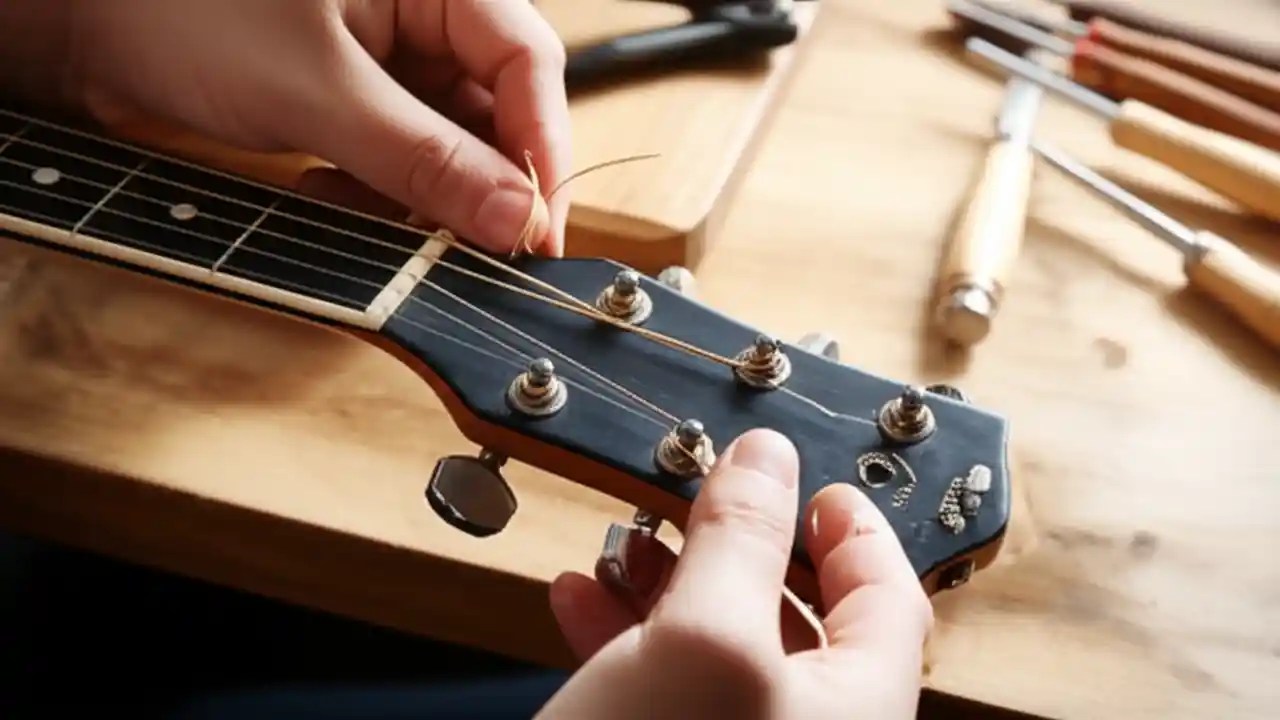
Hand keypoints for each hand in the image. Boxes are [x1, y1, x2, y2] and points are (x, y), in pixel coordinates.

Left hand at [62, 0, 570, 254]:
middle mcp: (421, 14)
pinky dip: (376, 193)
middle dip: (477, 182)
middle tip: (468, 247)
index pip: (526, 60)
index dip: (540, 147)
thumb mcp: (315, 92)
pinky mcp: (358, 98)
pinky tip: (326, 195)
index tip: (536, 225)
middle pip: (496, 108)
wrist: (83, 23)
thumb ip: (422, 157)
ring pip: (449, 143)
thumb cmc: (179, 11)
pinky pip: (401, 158)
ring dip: (419, 195)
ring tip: (364, 215)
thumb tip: (515, 216)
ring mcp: (390, 58)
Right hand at [538, 429, 932, 719]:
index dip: (853, 524)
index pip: (887, 592)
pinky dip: (625, 632)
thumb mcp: (705, 640)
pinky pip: (665, 681)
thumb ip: (741, 541)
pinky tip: (578, 598)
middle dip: (733, 542)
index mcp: (857, 702)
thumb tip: (766, 454)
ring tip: (625, 541)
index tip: (814, 478)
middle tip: (699, 494)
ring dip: (668, 580)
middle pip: (793, 610)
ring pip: (720, 642)